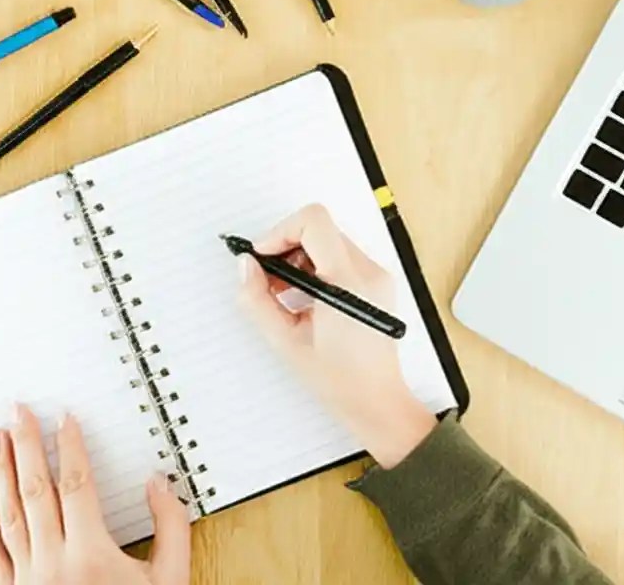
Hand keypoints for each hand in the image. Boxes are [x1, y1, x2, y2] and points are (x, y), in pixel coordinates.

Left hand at [0, 404, 190, 584]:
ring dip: (2, 471)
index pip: (77, 485)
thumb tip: (158, 484)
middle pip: (36, 490)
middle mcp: (52, 563)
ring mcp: (27, 581)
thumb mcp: (170, 580)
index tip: (64, 418)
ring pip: (8, 514)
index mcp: (91, 555)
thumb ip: (171, 528)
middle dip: (27, 445)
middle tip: (18, 412)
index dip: (70, 446)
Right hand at [237, 204, 436, 467]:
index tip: (262, 256)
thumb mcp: (286, 342)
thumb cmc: (339, 381)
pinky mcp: (378, 285)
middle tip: (267, 280)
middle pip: (320, 230)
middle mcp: (369, 272)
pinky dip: (317, 269)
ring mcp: (378, 277)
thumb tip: (245, 266)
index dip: (280, 231)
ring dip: (300, 259)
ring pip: (330, 242)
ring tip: (284, 296)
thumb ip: (258, 300)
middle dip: (286, 247)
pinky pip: (342, 259)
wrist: (378, 402)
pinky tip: (304, 301)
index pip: (314, 222)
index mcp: (348, 283)